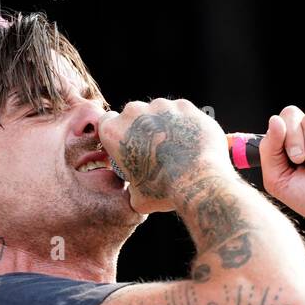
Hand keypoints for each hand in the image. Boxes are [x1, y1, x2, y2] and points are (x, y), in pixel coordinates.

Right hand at [97, 98, 233, 214]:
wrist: (197, 180)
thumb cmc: (164, 191)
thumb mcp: (138, 198)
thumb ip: (132, 187)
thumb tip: (136, 192)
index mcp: (114, 132)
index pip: (107, 122)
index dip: (117, 132)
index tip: (127, 142)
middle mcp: (134, 112)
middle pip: (133, 113)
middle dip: (141, 127)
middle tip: (155, 149)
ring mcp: (160, 105)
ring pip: (159, 111)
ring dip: (164, 124)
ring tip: (177, 147)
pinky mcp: (184, 105)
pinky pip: (181, 112)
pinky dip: (185, 123)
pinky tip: (191, 142)